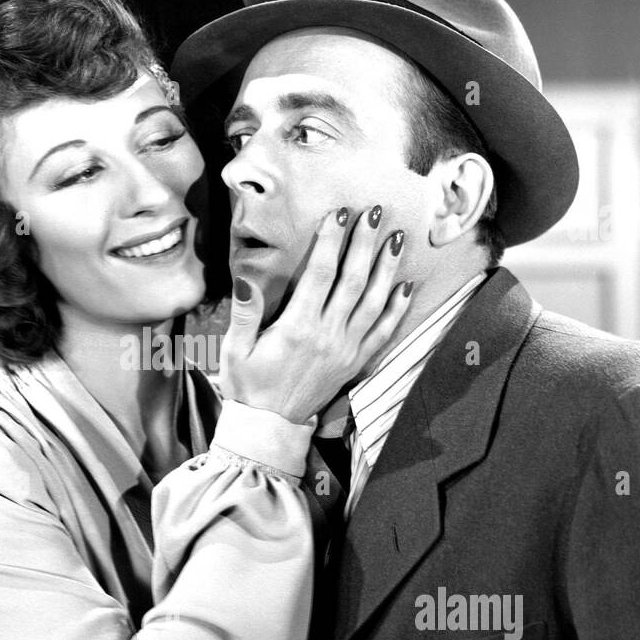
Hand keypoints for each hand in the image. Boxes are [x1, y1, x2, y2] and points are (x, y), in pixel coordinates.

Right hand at [218, 205, 412, 423]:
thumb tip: (245, 279)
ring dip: (386, 268)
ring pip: (373, 302)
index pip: (320, 274)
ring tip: (395, 239)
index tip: (339, 215)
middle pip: (352, 280)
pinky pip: (382, 332)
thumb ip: (244, 313)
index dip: (331, 241)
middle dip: (364, 244)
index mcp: (297, 328)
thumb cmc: (247, 386)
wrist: (269, 427)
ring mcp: (345, 350)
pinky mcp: (354, 363)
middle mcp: (327, 336)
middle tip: (374, 213)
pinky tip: (405, 286)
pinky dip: (397, 309)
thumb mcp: (234, 349)